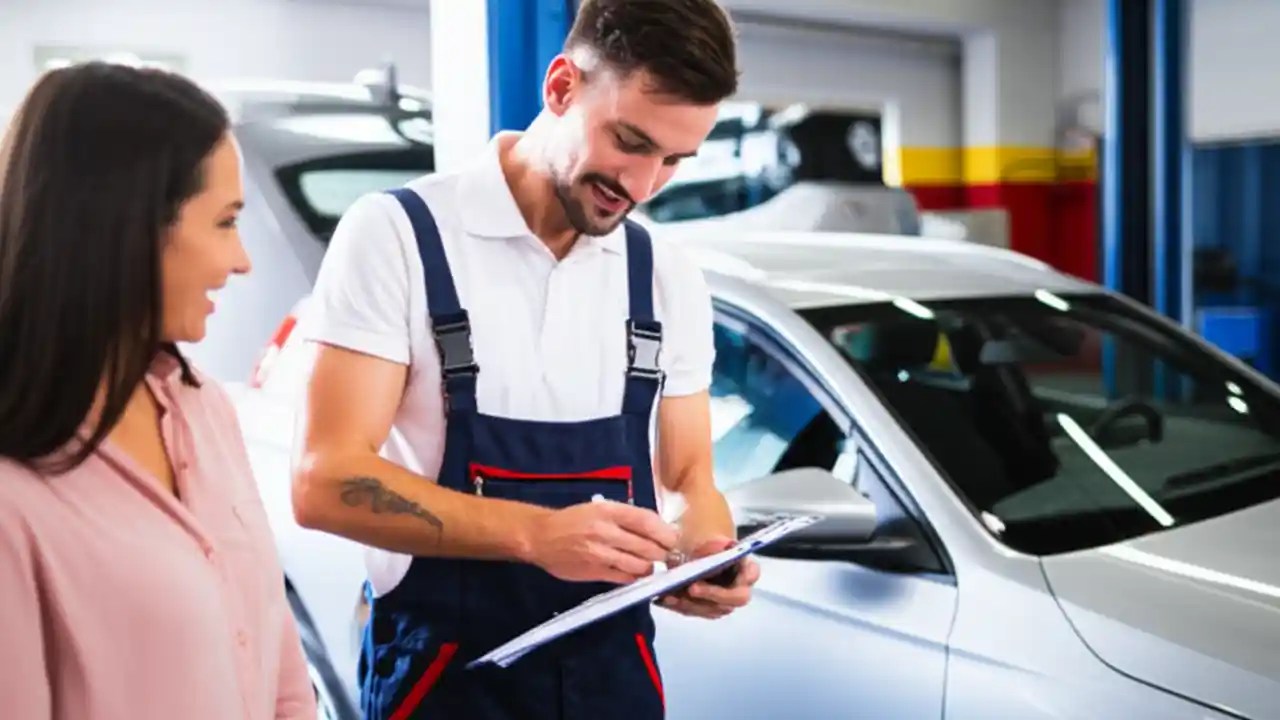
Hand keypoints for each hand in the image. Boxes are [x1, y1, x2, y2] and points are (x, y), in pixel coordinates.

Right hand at [525, 500, 679, 583]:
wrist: (541, 537)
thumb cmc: (574, 520)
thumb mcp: (600, 509)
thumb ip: (627, 518)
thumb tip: (658, 530)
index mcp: (609, 511)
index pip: (647, 522)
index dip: (665, 533)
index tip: (673, 539)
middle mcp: (606, 531)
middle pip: (648, 547)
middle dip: (662, 553)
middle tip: (665, 555)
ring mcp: (600, 554)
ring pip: (640, 565)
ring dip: (650, 567)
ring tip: (649, 564)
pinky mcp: (595, 572)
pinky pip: (625, 578)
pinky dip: (634, 576)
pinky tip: (634, 572)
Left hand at [657, 536, 759, 618]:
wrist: (694, 552)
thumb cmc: (705, 545)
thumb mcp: (709, 539)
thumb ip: (714, 545)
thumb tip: (718, 546)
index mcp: (745, 567)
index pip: (752, 573)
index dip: (745, 575)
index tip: (724, 570)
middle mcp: (738, 588)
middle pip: (735, 599)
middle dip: (713, 594)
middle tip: (692, 588)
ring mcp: (724, 602)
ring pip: (713, 610)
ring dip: (692, 604)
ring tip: (672, 595)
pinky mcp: (706, 610)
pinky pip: (696, 612)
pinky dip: (680, 606)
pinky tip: (665, 598)